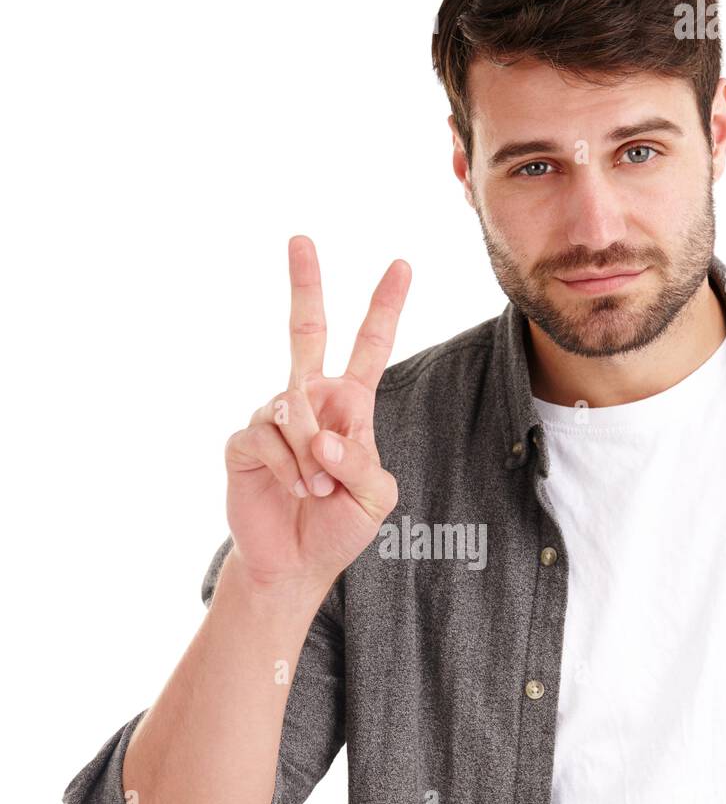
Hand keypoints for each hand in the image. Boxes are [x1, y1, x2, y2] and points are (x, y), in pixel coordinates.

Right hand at [224, 236, 410, 593]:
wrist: (297, 563)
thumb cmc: (339, 526)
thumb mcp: (375, 497)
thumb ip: (361, 462)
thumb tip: (322, 437)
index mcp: (348, 406)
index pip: (369, 347)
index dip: (385, 307)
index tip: (401, 264)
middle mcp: (308, 401)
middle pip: (306, 330)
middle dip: (305, 284)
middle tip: (300, 239)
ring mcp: (273, 418)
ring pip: (293, 408)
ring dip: (312, 454)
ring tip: (317, 490)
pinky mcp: (245, 442)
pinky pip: (268, 436)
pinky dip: (290, 466)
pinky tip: (296, 489)